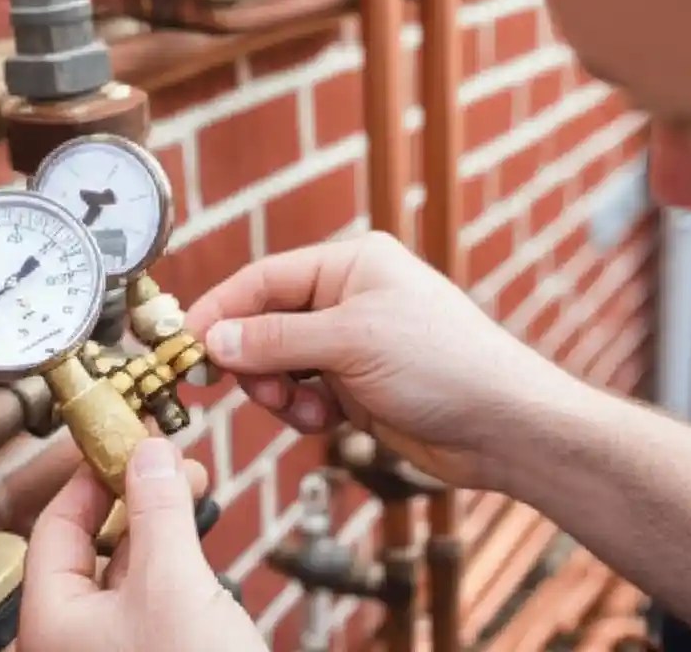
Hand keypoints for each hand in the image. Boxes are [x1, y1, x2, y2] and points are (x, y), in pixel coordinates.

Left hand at [18, 438, 265, 651]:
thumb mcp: (174, 581)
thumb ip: (159, 509)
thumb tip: (148, 450)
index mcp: (52, 623)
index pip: (55, 528)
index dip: (91, 477)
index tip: (123, 441)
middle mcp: (75, 640)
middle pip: (91, 545)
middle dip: (135, 495)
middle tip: (169, 459)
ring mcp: (115, 651)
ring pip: (127, 571)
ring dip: (159, 524)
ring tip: (191, 486)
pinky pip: (153, 597)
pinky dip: (175, 560)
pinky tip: (200, 538)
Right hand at [185, 232, 589, 489]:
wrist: (502, 426)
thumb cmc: (444, 363)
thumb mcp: (350, 342)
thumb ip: (276, 339)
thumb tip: (216, 340)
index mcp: (350, 264)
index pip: (264, 279)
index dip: (223, 311)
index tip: (188, 345)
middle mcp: (348, 298)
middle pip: (266, 324)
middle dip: (256, 361)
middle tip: (258, 390)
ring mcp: (353, 345)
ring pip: (281, 365)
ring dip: (281, 392)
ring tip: (308, 411)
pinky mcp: (359, 387)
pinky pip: (305, 396)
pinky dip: (305, 411)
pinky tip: (329, 422)